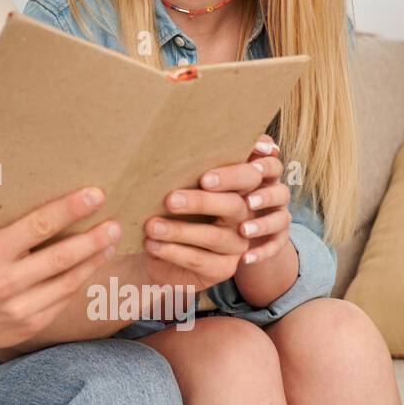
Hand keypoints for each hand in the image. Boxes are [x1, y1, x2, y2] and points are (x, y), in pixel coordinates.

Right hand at [0, 186, 118, 350]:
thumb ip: (18, 235)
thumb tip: (61, 213)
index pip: (38, 225)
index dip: (70, 209)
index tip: (95, 195)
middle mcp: (5, 281)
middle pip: (61, 257)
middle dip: (93, 239)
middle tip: (114, 225)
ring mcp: (18, 308)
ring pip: (68, 282)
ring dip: (93, 262)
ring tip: (109, 245)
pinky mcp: (28, 326)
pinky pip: (62, 301)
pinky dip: (78, 282)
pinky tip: (88, 269)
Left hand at [142, 136, 286, 288]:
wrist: (164, 247)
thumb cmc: (173, 204)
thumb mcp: (180, 184)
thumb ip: (187, 165)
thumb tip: (170, 137)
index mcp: (242, 185)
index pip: (252, 176)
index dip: (233, 176)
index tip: (204, 179)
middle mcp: (245, 213)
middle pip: (235, 206)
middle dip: (201, 202)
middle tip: (169, 200)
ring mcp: (239, 242)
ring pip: (215, 236)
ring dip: (179, 231)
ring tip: (151, 227)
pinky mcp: (227, 267)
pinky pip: (203, 261)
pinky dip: (176, 253)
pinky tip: (153, 247)